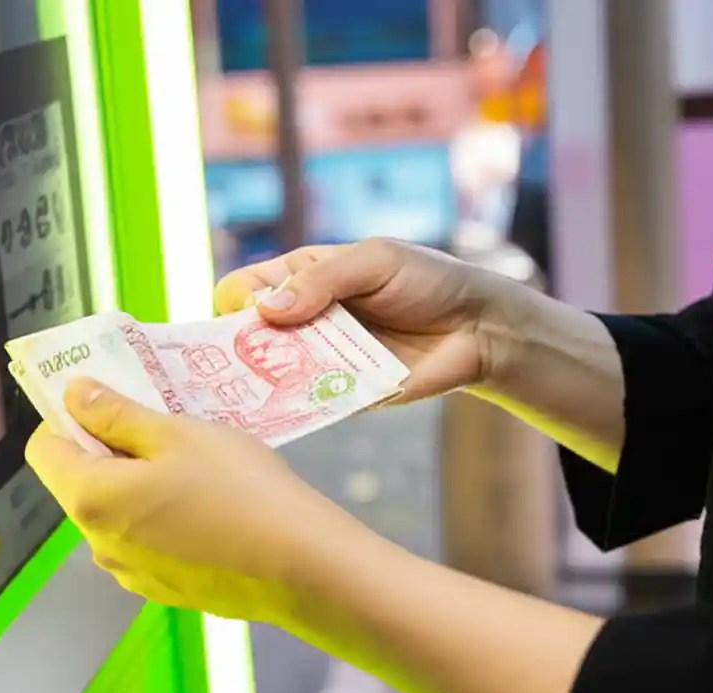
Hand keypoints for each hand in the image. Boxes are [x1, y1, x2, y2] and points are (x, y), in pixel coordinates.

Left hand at [25, 377, 373, 623]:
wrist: (300, 565)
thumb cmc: (237, 488)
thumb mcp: (174, 433)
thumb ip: (115, 413)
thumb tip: (72, 394)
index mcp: (90, 499)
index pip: (43, 448)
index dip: (68, 416)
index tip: (108, 398)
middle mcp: (98, 544)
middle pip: (80, 481)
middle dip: (109, 447)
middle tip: (162, 423)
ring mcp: (131, 573)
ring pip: (116, 512)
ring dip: (138, 483)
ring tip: (192, 464)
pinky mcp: (165, 590)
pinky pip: (146, 541)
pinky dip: (162, 517)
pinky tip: (208, 505)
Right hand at [215, 238, 524, 402]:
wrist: (477, 327)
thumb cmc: (426, 280)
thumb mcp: (373, 261)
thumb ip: (321, 281)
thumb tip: (266, 310)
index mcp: (301, 278)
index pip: (244, 289)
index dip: (236, 302)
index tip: (246, 315)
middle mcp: (302, 320)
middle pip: (246, 336)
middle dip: (235, 349)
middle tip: (236, 362)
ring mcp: (318, 360)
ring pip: (269, 374)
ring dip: (258, 382)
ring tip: (255, 389)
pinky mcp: (339, 395)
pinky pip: (304, 405)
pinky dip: (289, 409)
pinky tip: (279, 412)